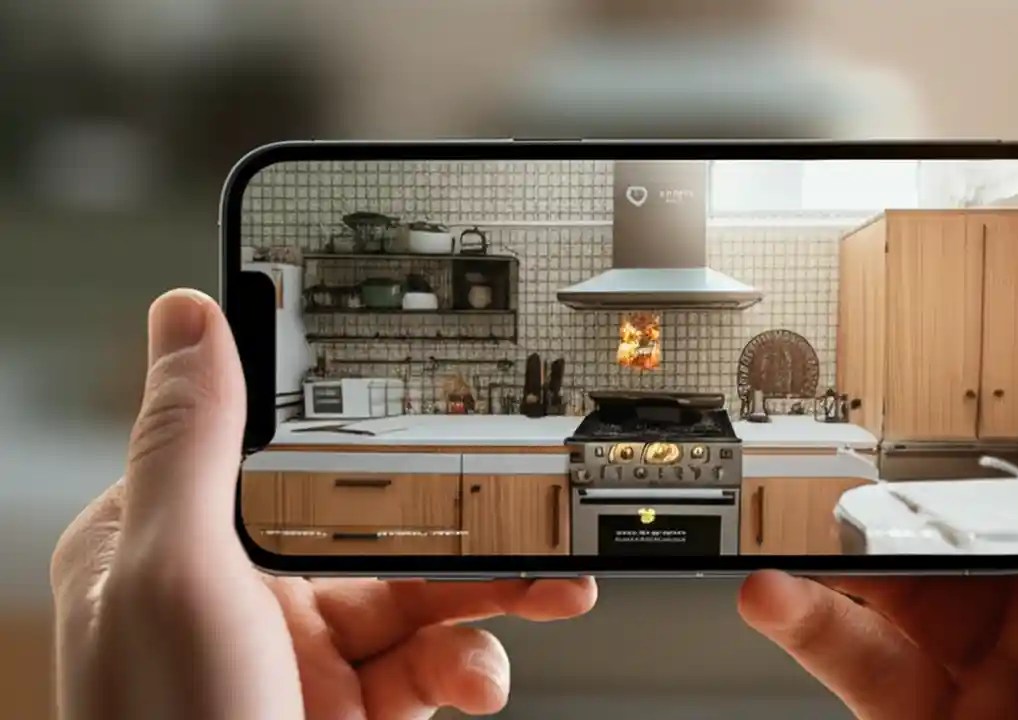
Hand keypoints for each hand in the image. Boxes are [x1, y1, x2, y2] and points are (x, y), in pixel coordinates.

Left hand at [50, 289, 596, 718]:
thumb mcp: (175, 578)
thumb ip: (194, 446)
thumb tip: (190, 319)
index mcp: (176, 542)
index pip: (274, 443)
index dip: (350, 411)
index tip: (421, 382)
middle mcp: (238, 593)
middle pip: (375, 518)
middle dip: (462, 514)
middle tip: (533, 501)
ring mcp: (301, 656)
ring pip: (421, 593)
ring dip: (495, 594)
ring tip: (559, 591)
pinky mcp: (352, 710)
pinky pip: (433, 667)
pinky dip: (474, 668)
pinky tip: (485, 681)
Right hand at [739, 313, 1017, 718]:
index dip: (1005, 402)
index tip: (947, 343)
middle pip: (953, 518)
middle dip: (891, 480)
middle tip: (835, 437)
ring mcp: (986, 671)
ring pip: (887, 586)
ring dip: (824, 552)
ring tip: (776, 517)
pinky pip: (851, 656)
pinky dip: (803, 621)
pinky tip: (774, 593)